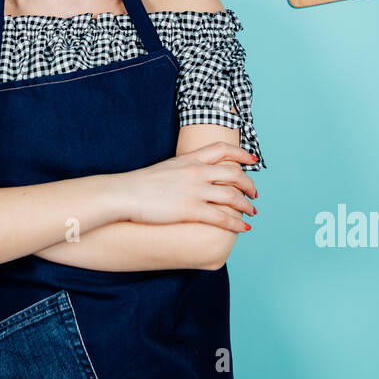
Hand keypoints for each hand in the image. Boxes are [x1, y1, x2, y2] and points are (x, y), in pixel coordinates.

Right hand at [123, 142, 258, 232]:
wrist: (124, 194)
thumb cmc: (141, 183)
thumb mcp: (167, 168)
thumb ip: (184, 169)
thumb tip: (195, 175)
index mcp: (190, 159)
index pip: (223, 149)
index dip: (241, 154)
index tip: (253, 161)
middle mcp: (196, 172)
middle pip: (234, 173)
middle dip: (249, 184)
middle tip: (255, 193)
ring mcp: (194, 191)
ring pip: (233, 196)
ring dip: (247, 205)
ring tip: (252, 212)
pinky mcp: (191, 210)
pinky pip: (222, 217)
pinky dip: (236, 223)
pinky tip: (243, 228)